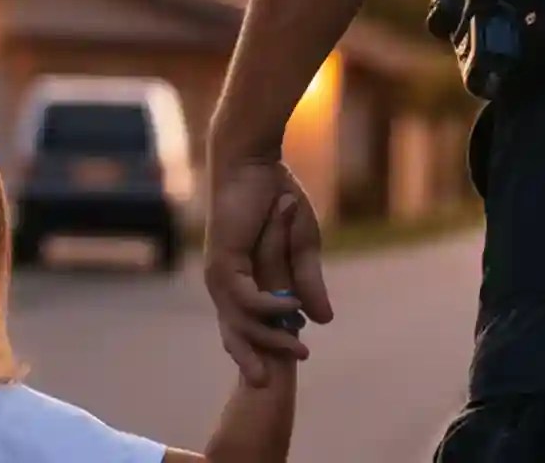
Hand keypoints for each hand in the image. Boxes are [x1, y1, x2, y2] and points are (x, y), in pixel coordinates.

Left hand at [206, 160, 332, 385]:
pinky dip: (270, 308)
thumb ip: (308, 282)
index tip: (293, 360)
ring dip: (271, 339)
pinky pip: (246, 299)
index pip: (246, 325)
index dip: (265, 347)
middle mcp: (224, 282)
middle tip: (273, 384)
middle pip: (234, 334)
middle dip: (256, 359)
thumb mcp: (302, 246)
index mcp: (239, 279)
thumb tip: (324, 321)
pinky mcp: (223, 261)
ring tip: (301, 348)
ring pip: (241, 323)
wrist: (254, 161)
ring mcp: (220, 274)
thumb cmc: (275, 196)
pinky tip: (293, 310)